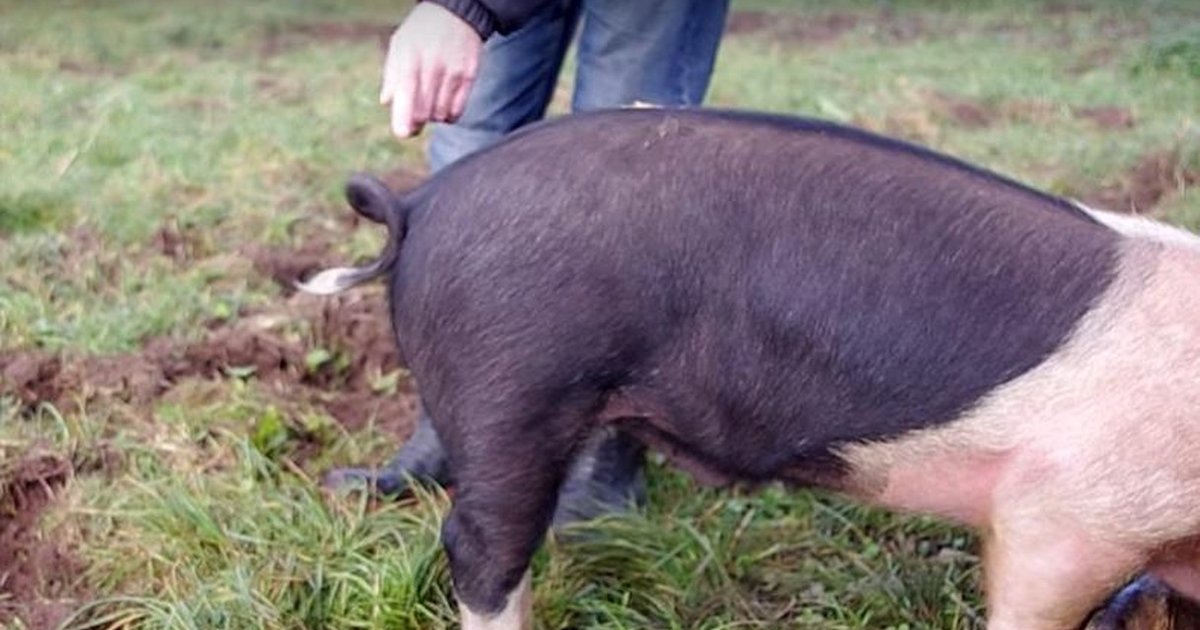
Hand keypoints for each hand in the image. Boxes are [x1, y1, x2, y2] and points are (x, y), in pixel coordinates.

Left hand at [381, 2, 482, 137]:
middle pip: (424, 113)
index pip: (406, 98)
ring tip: (430, 103)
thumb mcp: (400, 45)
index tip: (403, 133)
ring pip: (441, 114)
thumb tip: (387, 102)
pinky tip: (444, 105)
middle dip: (417, 121)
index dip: (404, 121)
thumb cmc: (422, 30)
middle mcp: (432, 68)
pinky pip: (457, 110)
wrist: (457, 12)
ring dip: (433, 116)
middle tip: (415, 117)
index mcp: (410, 60)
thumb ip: (392, 74)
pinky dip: (449, 115)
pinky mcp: (469, 76)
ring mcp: (453, 73)